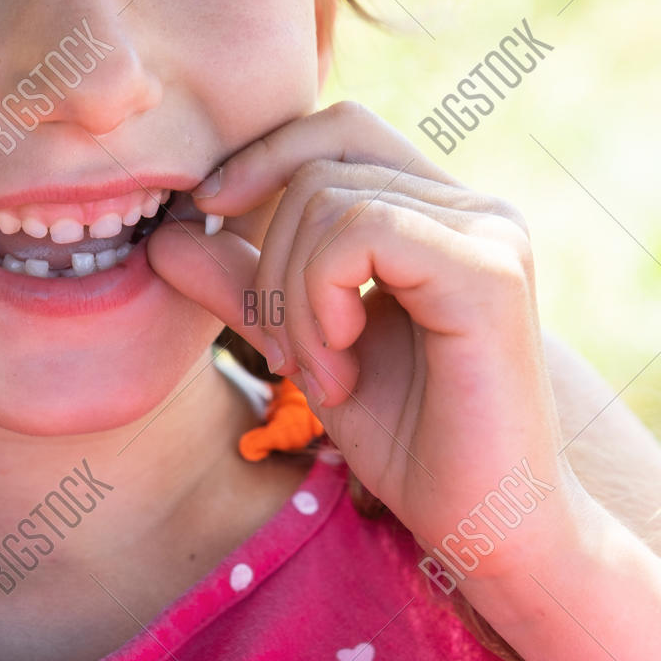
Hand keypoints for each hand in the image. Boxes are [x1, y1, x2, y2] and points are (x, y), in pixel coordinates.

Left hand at [146, 101, 576, 571]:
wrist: (492, 528)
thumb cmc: (414, 445)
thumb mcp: (309, 350)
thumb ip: (249, 286)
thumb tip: (168, 233)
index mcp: (445, 216)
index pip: (340, 131)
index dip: (265, 157)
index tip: (209, 212)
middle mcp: (478, 210)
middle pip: (321, 163)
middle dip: (271, 258)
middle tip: (288, 354)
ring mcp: (490, 235)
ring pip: (330, 199)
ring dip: (293, 296)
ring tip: (323, 374)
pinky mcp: (489, 273)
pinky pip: (361, 233)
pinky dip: (321, 300)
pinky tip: (343, 368)